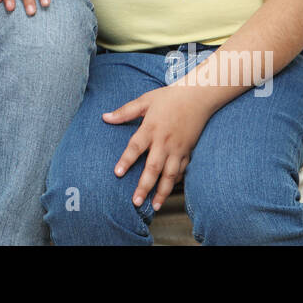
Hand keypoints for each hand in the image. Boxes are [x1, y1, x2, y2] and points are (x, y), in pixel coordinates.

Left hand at [105, 84, 215, 211]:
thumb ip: (125, 111)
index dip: (126, 160)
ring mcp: (178, 149)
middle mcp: (164, 142)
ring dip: (162, 192)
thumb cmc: (169, 97)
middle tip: (136, 202)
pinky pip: (182, 171)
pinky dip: (175, 182)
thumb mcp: (145, 100)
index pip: (136, 147)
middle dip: (144, 186)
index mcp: (151, 128)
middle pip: (153, 167)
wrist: (198, 96)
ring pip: (170, 175)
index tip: (117, 173)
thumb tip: (105, 117)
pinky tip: (168, 192)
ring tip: (154, 206)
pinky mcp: (188, 151)